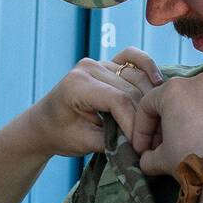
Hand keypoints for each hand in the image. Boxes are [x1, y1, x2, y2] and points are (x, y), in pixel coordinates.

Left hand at [24, 49, 163, 158]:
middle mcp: (88, 67)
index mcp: (77, 85)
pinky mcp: (107, 63)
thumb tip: (141, 141)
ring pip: (136, 78)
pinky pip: (132, 58)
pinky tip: (158, 82)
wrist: (44, 124)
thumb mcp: (84, 143)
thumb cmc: (60, 135)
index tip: (142, 145)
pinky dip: (147, 67)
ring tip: (156, 123)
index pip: (117, 100)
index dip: (134, 123)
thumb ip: (112, 140)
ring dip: (149, 99)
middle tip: (154, 140)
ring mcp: (98, 62)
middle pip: (130, 90)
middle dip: (143, 116)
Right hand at [130, 71, 202, 176]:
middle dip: (159, 128)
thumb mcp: (161, 159)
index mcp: (173, 88)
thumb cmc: (191, 156)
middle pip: (168, 103)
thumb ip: (148, 157)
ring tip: (175, 149)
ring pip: (189, 106)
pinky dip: (197, 125)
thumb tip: (146, 160)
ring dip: (178, 126)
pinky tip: (195, 145)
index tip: (140, 150)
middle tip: (156, 150)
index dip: (140, 131)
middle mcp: (196, 83)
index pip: (146, 107)